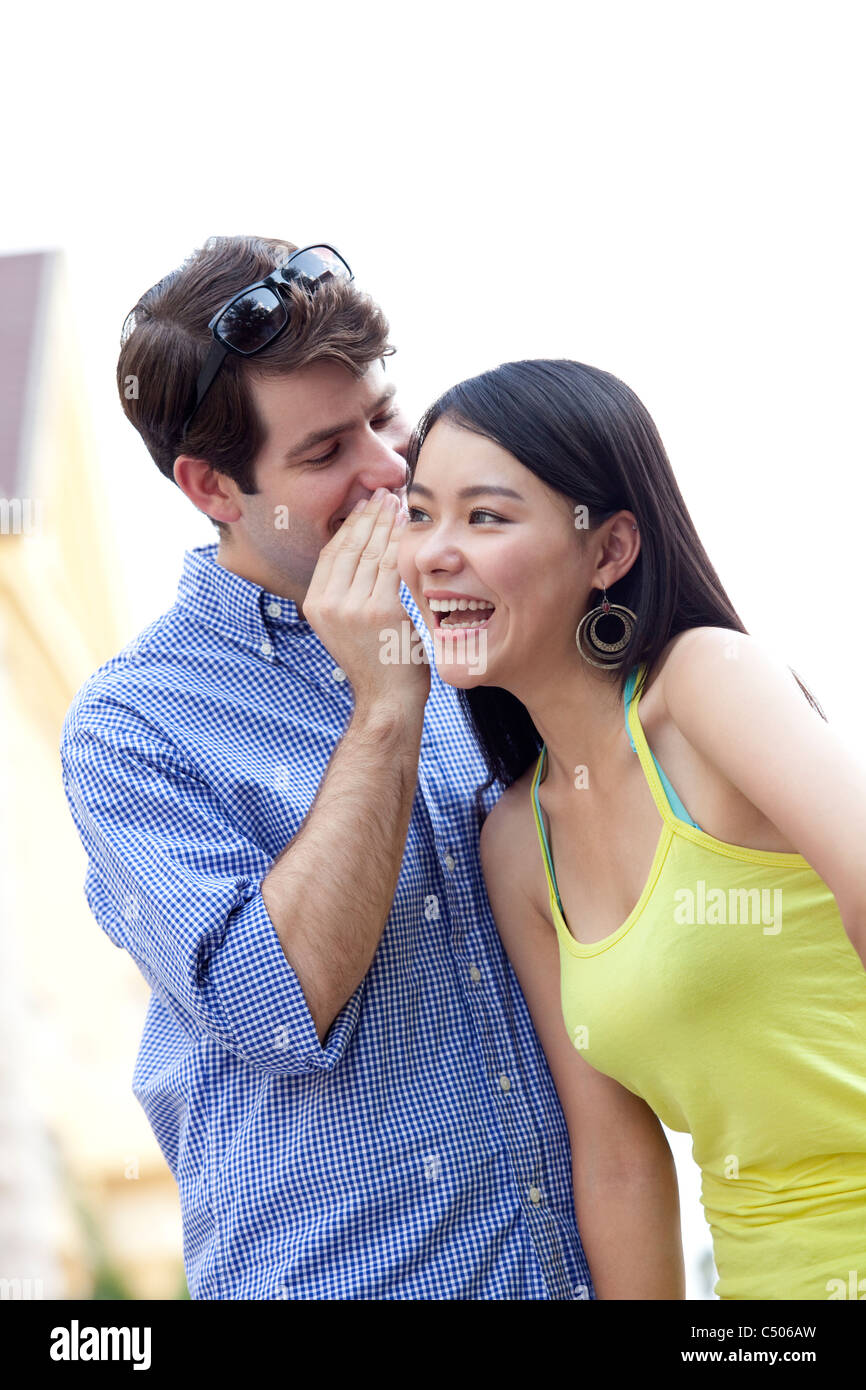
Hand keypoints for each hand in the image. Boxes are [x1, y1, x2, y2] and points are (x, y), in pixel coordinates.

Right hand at [302, 489, 429, 712]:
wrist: (387, 701)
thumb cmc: (375, 663)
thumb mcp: (345, 625)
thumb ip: (346, 593)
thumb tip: (360, 555)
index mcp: (315, 605)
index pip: (333, 552)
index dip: (350, 524)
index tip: (366, 504)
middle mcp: (329, 604)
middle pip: (351, 545)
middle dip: (369, 514)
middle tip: (385, 492)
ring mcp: (354, 608)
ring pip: (372, 551)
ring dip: (387, 521)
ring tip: (398, 501)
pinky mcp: (381, 611)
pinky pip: (392, 565)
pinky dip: (401, 540)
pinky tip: (409, 525)